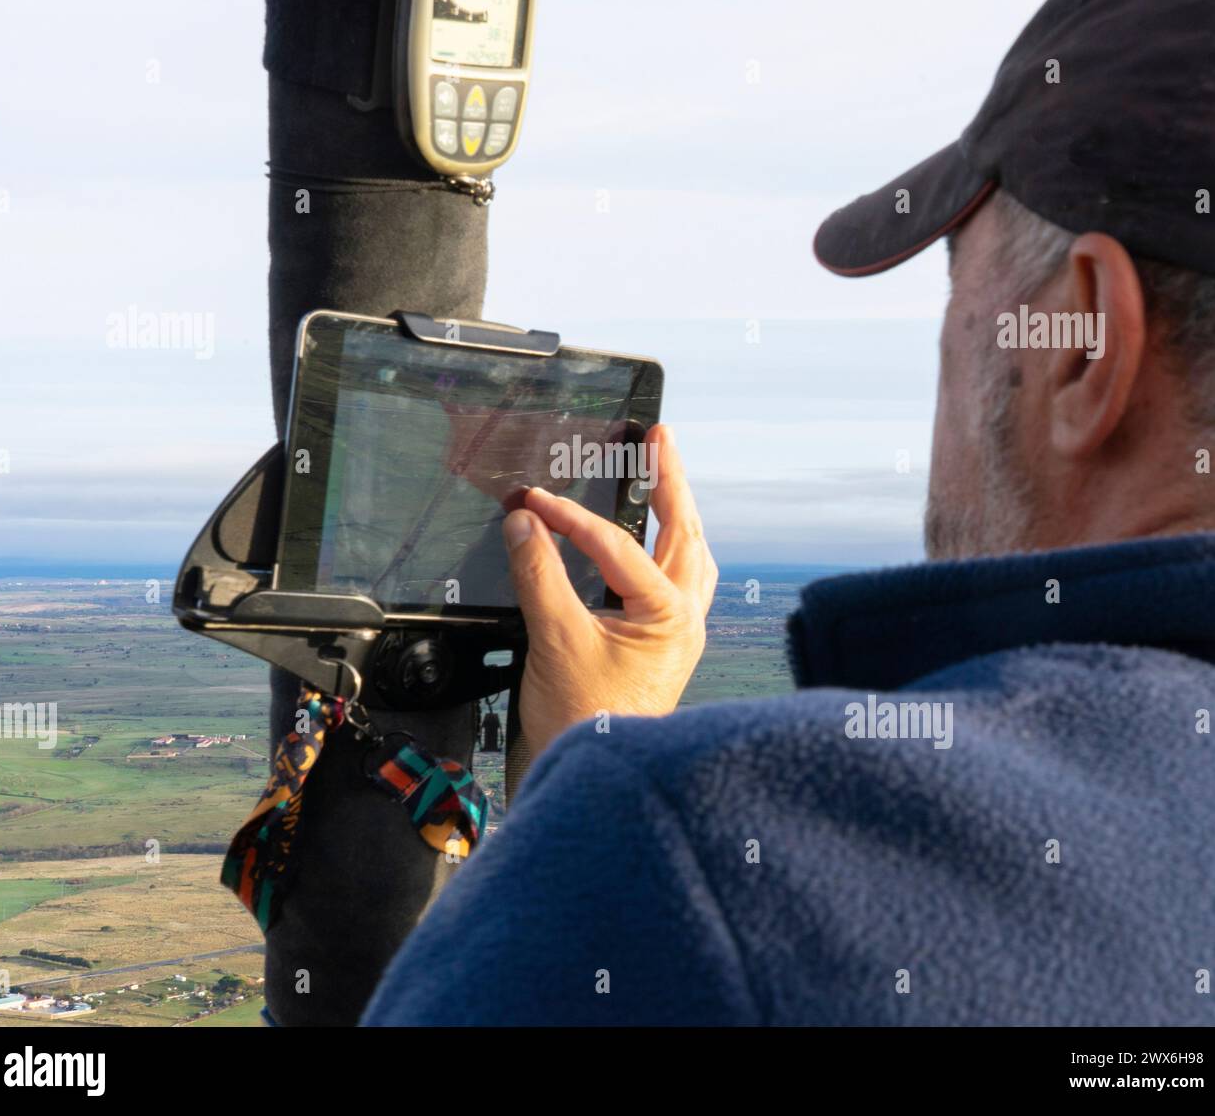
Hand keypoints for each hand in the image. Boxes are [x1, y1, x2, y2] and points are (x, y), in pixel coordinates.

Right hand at [501, 424, 716, 758]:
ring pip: (690, 556)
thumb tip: (524, 524)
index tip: (534, 501)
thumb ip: (538, 575)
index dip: (571, 519)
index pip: (619, 547)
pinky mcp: (664, 646)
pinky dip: (665, 550)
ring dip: (677, 514)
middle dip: (670, 481)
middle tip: (659, 436)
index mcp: (669, 616)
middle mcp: (686, 620)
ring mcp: (680, 634)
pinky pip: (678, 581)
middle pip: (685, 532)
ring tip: (665, 476)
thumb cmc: (586, 721)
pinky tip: (653, 544)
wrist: (597, 778)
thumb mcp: (556, 641)